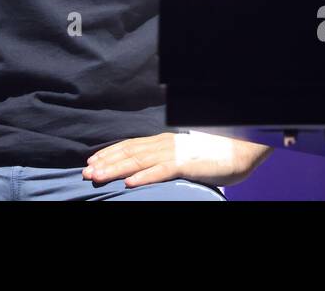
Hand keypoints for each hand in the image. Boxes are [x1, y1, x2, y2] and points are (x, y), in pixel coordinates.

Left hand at [83, 131, 273, 187]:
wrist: (239, 150)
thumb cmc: (211, 156)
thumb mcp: (182, 156)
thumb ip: (164, 159)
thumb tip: (144, 167)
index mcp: (163, 142)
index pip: (130, 146)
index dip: (109, 153)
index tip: (92, 161)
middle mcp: (165, 145)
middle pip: (129, 153)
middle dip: (105, 163)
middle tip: (85, 172)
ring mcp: (174, 154)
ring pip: (139, 162)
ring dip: (116, 169)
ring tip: (99, 176)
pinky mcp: (185, 165)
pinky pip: (161, 172)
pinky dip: (144, 177)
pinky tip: (129, 183)